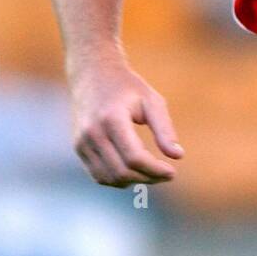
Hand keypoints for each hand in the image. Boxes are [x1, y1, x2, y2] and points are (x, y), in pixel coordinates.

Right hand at [69, 57, 184, 186]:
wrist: (92, 74)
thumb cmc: (127, 86)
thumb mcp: (151, 100)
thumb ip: (164, 129)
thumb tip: (178, 156)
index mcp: (112, 118)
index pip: (134, 157)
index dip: (155, 170)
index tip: (172, 172)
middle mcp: (92, 133)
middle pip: (122, 172)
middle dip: (147, 178)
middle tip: (166, 173)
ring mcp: (82, 142)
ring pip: (109, 179)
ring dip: (133, 181)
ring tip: (152, 172)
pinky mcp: (78, 148)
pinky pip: (98, 175)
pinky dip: (118, 179)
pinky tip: (135, 171)